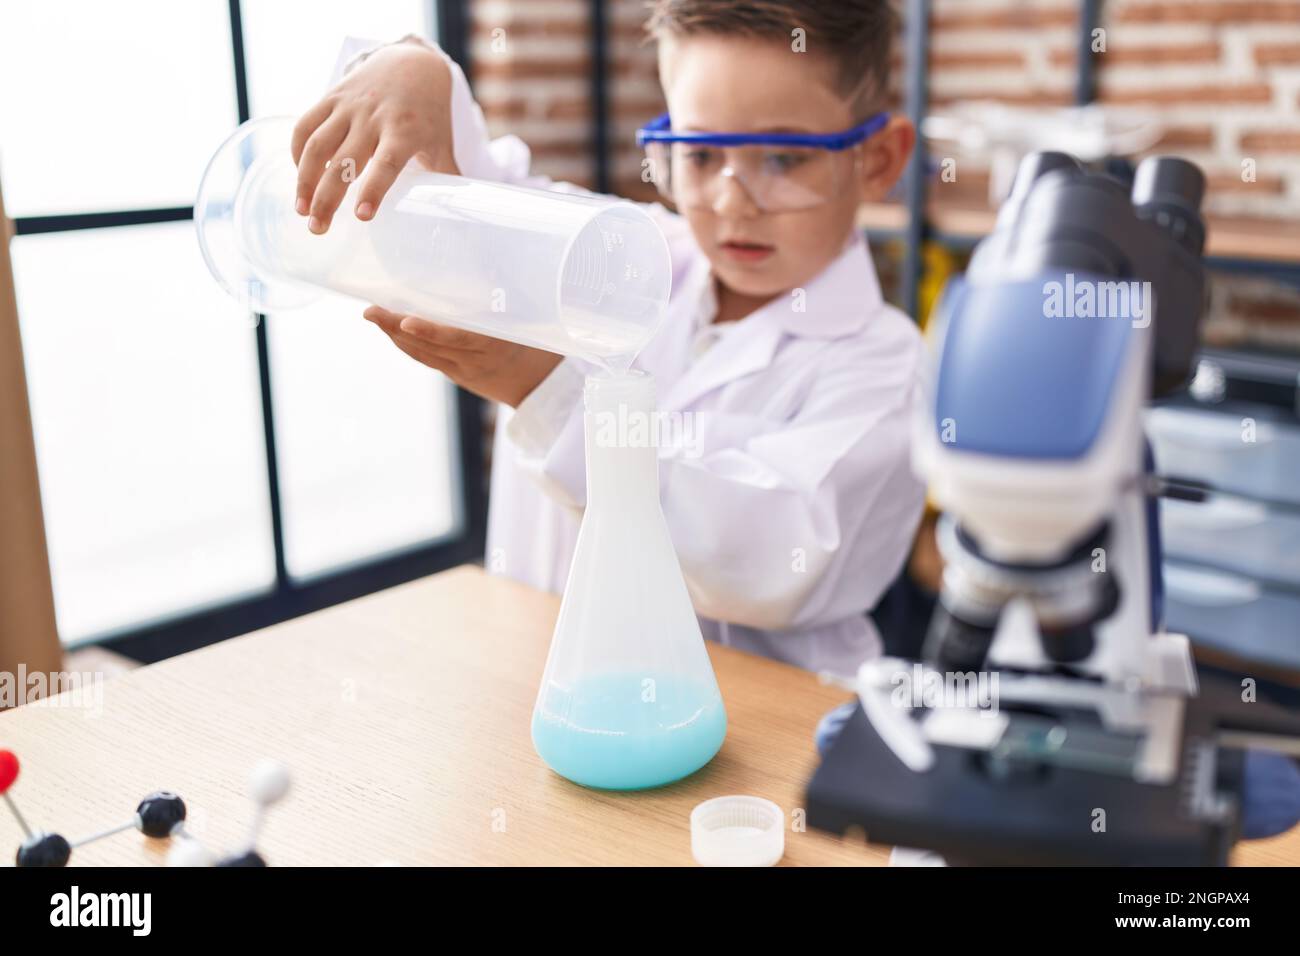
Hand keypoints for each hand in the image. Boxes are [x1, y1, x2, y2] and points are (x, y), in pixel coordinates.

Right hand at [292, 40, 458, 234]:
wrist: (411, 63)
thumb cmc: (428, 113)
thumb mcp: (441, 144)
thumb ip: (445, 178)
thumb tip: (459, 217)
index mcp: (406, 132)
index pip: (387, 164)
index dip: (373, 189)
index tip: (361, 216)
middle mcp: (374, 118)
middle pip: (342, 162)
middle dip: (326, 198)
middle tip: (317, 228)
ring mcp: (349, 106)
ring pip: (316, 146)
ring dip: (304, 181)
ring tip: (302, 210)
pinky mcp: (331, 97)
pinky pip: (305, 126)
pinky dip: (298, 153)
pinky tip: (301, 177)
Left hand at [363, 306, 562, 407]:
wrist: (543, 386)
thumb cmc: (540, 341)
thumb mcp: (529, 318)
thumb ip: (508, 291)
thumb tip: (487, 248)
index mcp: (496, 346)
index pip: (458, 339)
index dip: (430, 332)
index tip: (406, 320)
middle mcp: (476, 361)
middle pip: (429, 347)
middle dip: (396, 329)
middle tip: (370, 310)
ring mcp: (465, 371)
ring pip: (423, 354)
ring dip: (395, 335)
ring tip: (373, 314)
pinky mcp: (458, 375)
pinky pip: (427, 360)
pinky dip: (407, 344)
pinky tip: (391, 329)